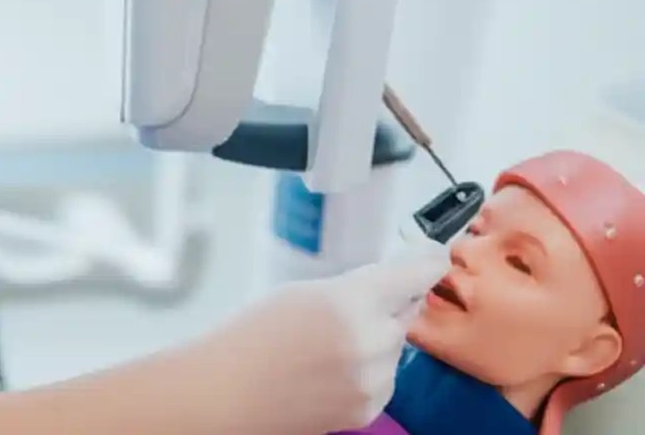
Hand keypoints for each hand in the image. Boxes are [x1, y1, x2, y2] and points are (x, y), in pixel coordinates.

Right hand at [198, 241, 449, 433]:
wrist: (227, 393)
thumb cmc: (251, 336)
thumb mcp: (301, 292)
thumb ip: (352, 289)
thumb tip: (389, 289)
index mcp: (351, 301)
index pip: (411, 276)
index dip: (427, 264)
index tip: (437, 256)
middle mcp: (371, 341)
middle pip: (404, 312)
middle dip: (387, 307)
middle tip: (348, 310)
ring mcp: (373, 380)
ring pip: (394, 347)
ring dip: (376, 341)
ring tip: (326, 347)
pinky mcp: (370, 408)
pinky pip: (385, 379)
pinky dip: (368, 371)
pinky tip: (329, 371)